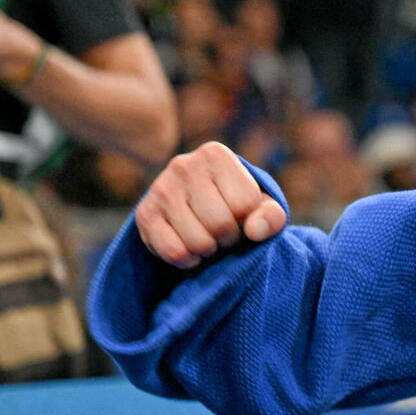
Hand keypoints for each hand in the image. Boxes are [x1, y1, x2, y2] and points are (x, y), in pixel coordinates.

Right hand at [136, 142, 287, 268]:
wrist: (191, 209)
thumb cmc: (233, 204)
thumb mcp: (260, 205)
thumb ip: (271, 215)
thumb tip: (255, 230)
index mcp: (215, 154)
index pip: (245, 204)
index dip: (248, 221)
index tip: (240, 216)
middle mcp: (184, 165)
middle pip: (220, 224)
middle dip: (228, 238)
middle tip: (223, 231)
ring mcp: (160, 189)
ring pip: (198, 242)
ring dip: (209, 250)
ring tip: (207, 237)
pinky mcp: (144, 215)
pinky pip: (175, 253)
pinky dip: (189, 261)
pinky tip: (189, 247)